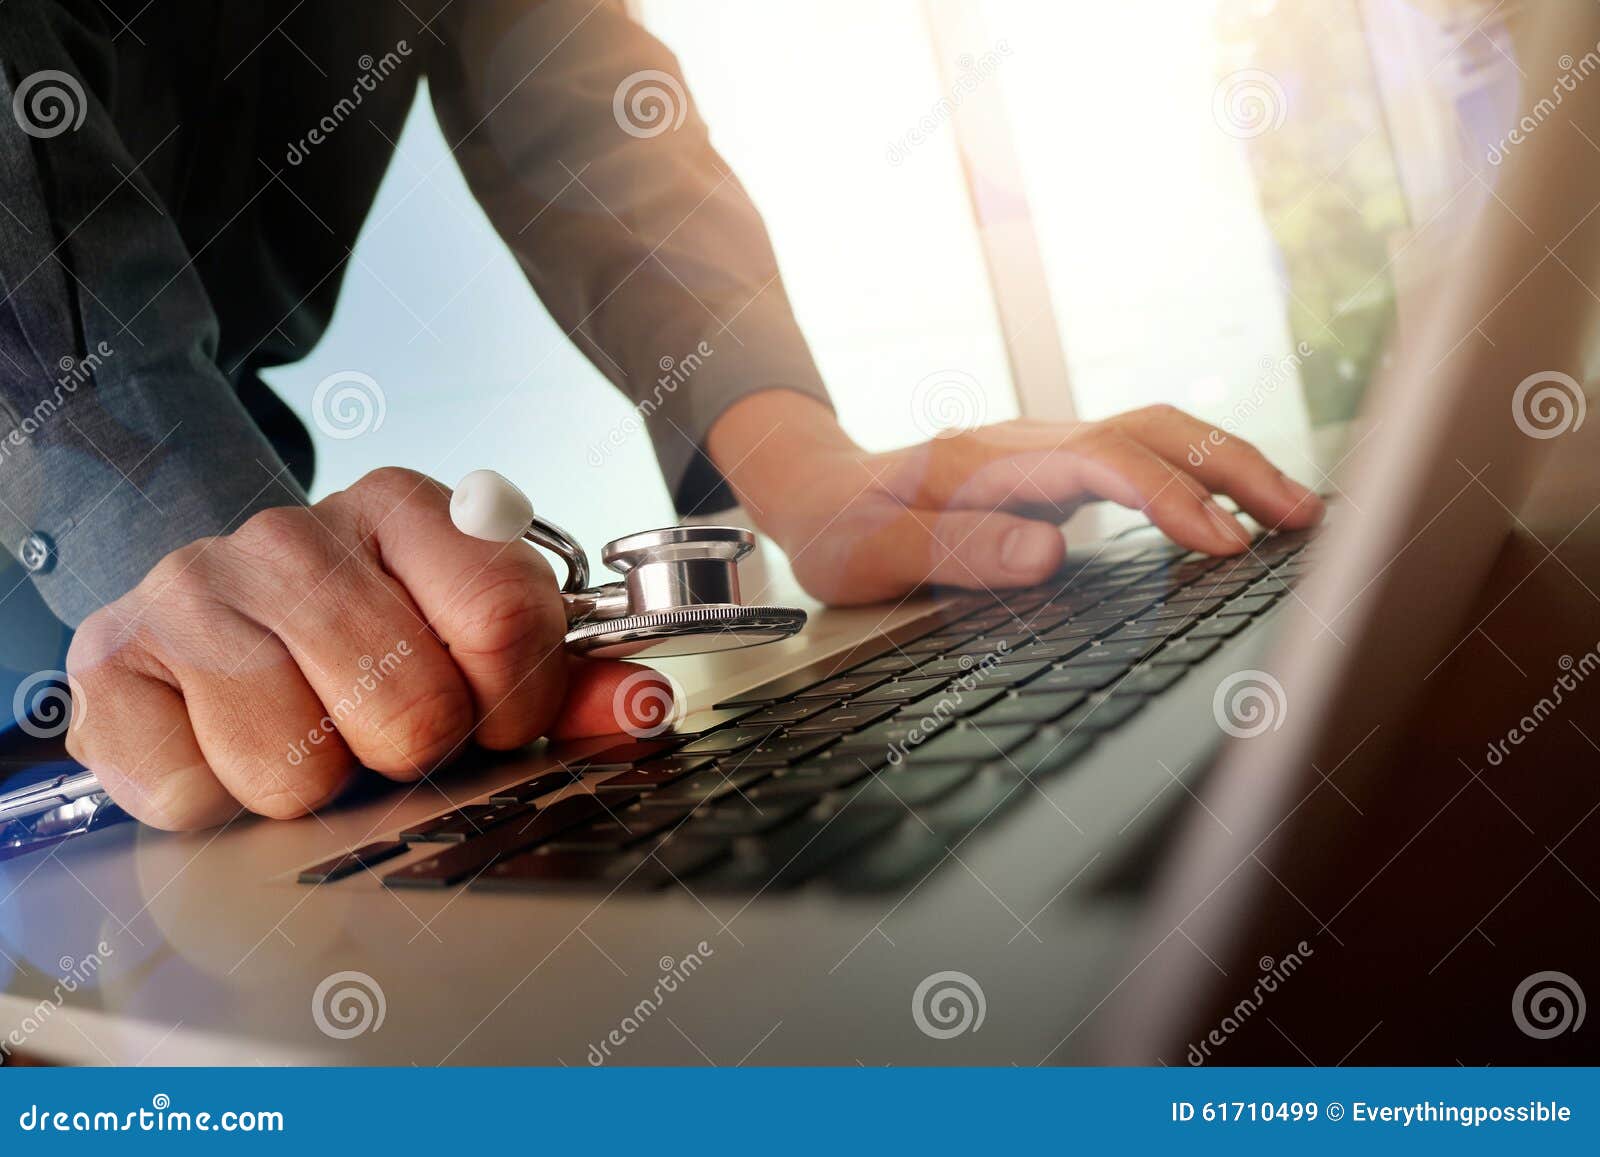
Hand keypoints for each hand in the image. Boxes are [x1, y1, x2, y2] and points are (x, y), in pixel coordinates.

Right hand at [64, 468, 661, 829]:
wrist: (212, 638)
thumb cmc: (362, 648)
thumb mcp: (479, 651)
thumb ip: (571, 683)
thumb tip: (644, 710)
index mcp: (407, 509)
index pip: (507, 621)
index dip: (513, 700)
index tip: (488, 713)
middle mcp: (294, 533)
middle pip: (410, 709)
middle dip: (409, 750)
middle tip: (378, 728)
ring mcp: (194, 587)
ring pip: (299, 765)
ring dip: (316, 783)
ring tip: (304, 734)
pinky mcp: (113, 660)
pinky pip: (194, 791)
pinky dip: (218, 802)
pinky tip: (224, 749)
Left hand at [709, 393, 1323, 604]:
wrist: (817, 494)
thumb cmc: (842, 530)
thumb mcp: (878, 556)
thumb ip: (959, 552)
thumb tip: (1049, 554)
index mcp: (989, 458)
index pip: (1102, 463)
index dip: (1170, 499)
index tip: (1225, 546)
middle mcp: (1028, 444)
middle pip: (1149, 430)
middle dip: (1232, 466)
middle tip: (1302, 518)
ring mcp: (1046, 454)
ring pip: (1155, 436)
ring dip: (1227, 466)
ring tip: (1296, 513)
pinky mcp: (1055, 472)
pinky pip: (1141, 460)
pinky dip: (1197, 478)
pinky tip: (1232, 513)